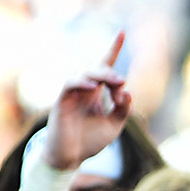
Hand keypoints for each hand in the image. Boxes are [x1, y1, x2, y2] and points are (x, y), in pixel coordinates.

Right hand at [43, 35, 130, 170]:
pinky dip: (82, 81)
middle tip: (121, 83)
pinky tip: (93, 86)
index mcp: (96, 93)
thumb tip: (128, 92)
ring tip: (116, 82)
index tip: (122, 32)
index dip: (113, 49)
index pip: (105, 66)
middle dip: (112, 73)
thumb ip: (123, 110)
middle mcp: (84, 89)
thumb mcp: (114, 125)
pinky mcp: (61, 101)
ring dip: (102, 75)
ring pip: (85, 73)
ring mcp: (72, 94)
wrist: (70, 158)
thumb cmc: (90, 141)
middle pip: (98, 69)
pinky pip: (70, 84)